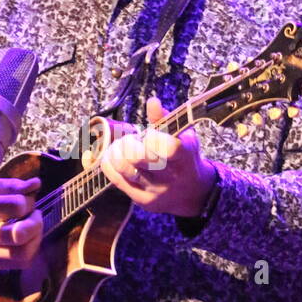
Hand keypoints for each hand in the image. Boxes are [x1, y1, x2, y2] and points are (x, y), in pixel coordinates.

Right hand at [0, 173, 43, 269]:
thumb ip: (10, 184)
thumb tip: (36, 184)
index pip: (17, 206)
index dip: (28, 201)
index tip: (25, 199)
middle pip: (20, 234)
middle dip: (36, 222)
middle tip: (33, 215)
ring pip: (23, 254)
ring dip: (35, 239)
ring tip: (32, 228)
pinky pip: (20, 264)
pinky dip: (30, 251)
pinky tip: (26, 240)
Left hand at [89, 95, 217, 217]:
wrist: (192, 194)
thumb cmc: (184, 159)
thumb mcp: (183, 136)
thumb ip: (165, 119)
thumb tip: (152, 102)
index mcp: (184, 157)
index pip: (167, 147)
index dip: (153, 137)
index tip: (150, 134)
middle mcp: (170, 177)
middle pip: (139, 157)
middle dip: (129, 142)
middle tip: (132, 140)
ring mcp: (155, 190)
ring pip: (123, 167)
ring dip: (117, 151)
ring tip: (123, 147)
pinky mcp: (142, 200)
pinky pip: (115, 178)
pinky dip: (110, 163)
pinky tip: (115, 157)